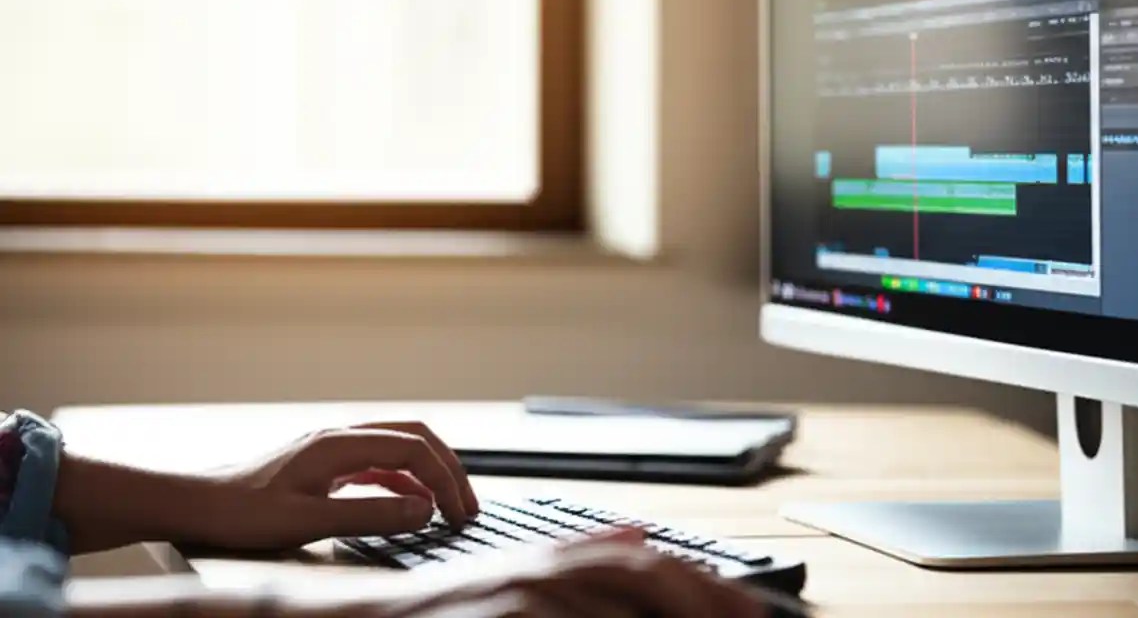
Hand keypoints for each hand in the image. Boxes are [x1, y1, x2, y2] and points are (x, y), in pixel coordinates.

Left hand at [211, 421, 481, 549]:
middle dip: (449, 469)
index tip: (459, 513)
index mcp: (339, 444)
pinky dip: (405, 482)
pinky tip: (412, 505)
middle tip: (469, 506)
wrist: (197, 504)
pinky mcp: (326, 465)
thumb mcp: (308, 521)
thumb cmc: (241, 513)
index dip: (444, 480)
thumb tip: (423, 511)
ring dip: (430, 474)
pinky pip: (380, 465)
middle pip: (415, 438)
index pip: (413, 450)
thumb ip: (369, 516)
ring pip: (400, 448)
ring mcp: (334, 449)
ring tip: (450, 506)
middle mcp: (341, 438)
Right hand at [379, 530, 766, 617]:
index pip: (651, 563)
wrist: (377, 615)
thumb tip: (639, 535)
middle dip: (706, 602)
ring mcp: (527, 596)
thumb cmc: (452, 606)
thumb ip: (582, 554)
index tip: (752, 611)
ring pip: (618, 605)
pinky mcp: (507, 615)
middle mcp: (549, 570)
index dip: (707, 586)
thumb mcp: (522, 571)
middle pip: (646, 578)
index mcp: (561, 555)